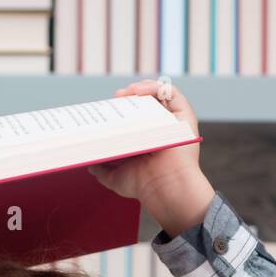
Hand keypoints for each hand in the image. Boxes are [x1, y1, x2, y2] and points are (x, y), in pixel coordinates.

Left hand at [87, 80, 214, 236]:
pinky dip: (156, 87)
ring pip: (160, 96)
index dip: (122, 109)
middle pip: (147, 104)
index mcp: (149, 142)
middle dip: (130, 97)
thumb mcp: (116, 178)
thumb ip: (103, 171)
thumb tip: (90, 165)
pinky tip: (139, 90)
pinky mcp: (185, 117)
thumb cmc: (143, 186)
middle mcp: (163, 131)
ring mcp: (175, 123)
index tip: (108, 108)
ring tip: (126, 92)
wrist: (163, 189)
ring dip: (141, 88)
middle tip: (116, 98)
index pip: (135, 118)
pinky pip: (172, 94)